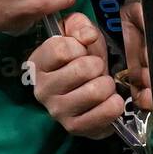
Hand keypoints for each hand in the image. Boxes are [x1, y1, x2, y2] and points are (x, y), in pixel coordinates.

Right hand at [30, 11, 123, 137]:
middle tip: (95, 71)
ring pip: (95, 91)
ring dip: (107, 85)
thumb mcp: (78, 34)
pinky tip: (110, 101)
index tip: (81, 52)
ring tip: (102, 85)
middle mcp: (42, 89)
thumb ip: (79, 26)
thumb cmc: (83, 59)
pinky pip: (104, 112)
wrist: (94, 91)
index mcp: (38, 64)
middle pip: (82, 69)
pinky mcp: (74, 127)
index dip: (79, 47)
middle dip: (97, 66)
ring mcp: (57, 111)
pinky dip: (114, 105)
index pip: (61, 49)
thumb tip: (87, 37)